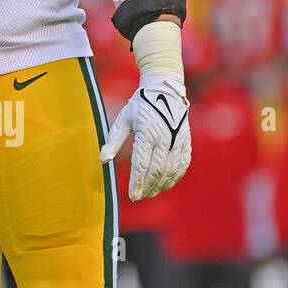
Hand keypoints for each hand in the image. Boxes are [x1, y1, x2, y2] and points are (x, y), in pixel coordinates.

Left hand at [100, 71, 190, 200]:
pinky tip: (165, 184)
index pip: (141, 165)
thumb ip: (113, 140)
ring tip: (150, 194)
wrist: (165, 90)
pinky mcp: (185, 142)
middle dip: (147, 187)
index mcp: (148, 133)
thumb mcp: (124, 119)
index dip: (136, 183)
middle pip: (156, 172)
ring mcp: (177, 141)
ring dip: (160, 186)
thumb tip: (102, 159)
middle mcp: (164, 139)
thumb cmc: (141, 104)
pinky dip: (174, 178)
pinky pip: (182, 165)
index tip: (131, 196)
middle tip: (138, 197)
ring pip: (171, 171)